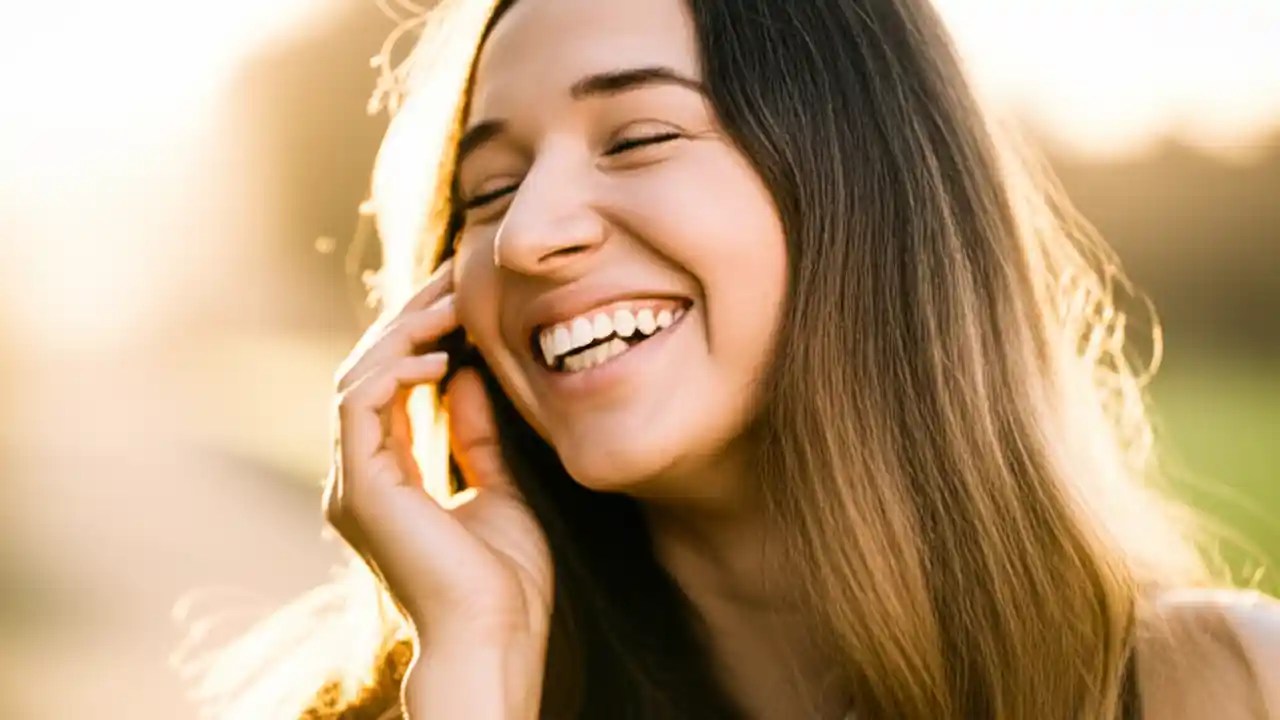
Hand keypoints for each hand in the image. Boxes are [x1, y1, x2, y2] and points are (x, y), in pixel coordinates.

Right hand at [323, 259, 552, 649]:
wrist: (496, 637)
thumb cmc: (504, 581)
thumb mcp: (498, 487)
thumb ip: (475, 433)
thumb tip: (470, 374)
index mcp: (385, 481)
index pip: (389, 388)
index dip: (421, 337)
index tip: (461, 298)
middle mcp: (359, 478)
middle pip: (368, 373)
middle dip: (410, 320)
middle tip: (454, 278)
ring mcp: (353, 484)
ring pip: (358, 379)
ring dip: (404, 334)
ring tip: (451, 304)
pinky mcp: (362, 488)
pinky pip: (361, 404)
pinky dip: (394, 370)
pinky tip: (439, 355)